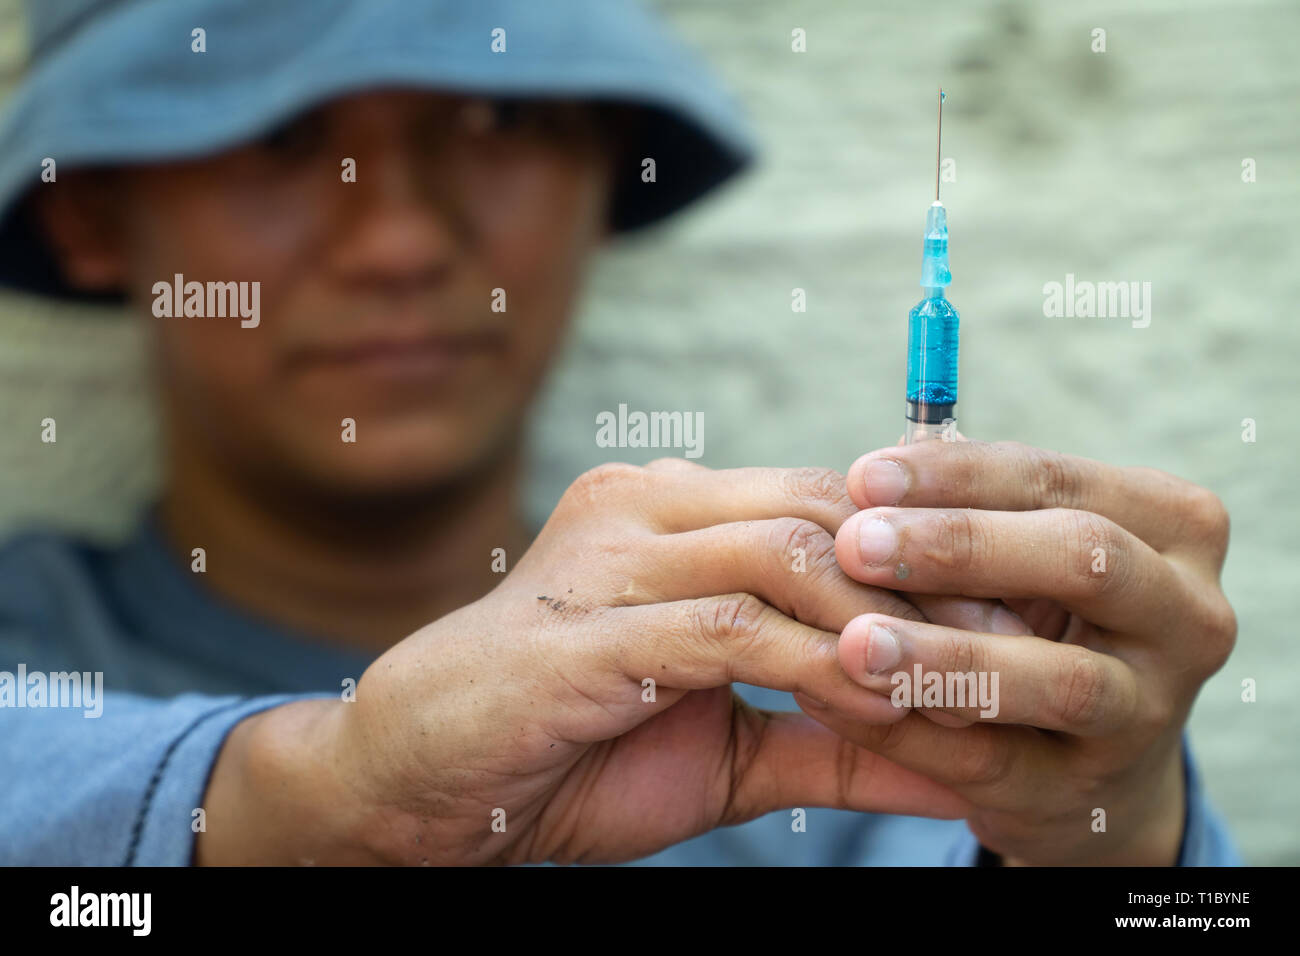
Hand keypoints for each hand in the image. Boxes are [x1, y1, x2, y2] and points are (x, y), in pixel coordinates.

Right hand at [198, 459, 976, 864]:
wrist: (424, 780)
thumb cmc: (569, 751)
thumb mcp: (727, 747)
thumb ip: (834, 742)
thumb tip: (952, 762)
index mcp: (669, 511)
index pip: (824, 501)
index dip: (920, 554)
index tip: (1007, 615)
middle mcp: (644, 509)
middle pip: (823, 510)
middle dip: (926, 579)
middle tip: (1016, 644)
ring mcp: (614, 557)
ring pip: (790, 556)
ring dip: (886, 623)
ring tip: (966, 682)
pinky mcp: (595, 627)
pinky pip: (736, 630)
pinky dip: (821, 667)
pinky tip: (880, 704)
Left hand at [794, 440, 1235, 864]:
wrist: (1088, 760)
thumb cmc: (1041, 616)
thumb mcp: (1024, 552)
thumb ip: (967, 508)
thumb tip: (869, 476)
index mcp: (1173, 526)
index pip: (1057, 480)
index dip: (956, 476)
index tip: (862, 475)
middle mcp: (1190, 613)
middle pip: (1084, 559)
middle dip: (959, 548)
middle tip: (854, 544)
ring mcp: (1154, 711)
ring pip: (1060, 679)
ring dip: (948, 656)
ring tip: (855, 641)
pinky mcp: (1094, 790)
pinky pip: (997, 760)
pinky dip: (912, 732)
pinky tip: (838, 701)